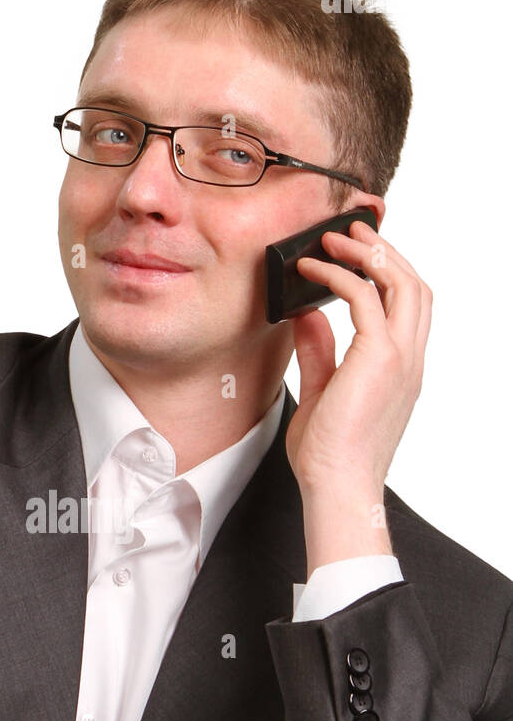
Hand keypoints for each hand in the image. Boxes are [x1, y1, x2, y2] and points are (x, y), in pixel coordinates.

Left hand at [285, 219, 431, 569]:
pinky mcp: (379, 358)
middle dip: (384, 250)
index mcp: (402, 369)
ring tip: (333, 238)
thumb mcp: (321, 391)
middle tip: (348, 232)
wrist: (336, 488)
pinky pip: (365, 297)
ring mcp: (400, 357)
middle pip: (415, 284)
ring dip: (367, 252)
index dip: (390, 271)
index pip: (410, 306)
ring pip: (402, 281)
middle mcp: (409, 359)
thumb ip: (319, 350)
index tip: (359, 253)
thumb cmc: (327, 456)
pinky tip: (311, 270)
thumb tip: (306, 313)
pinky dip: (339, 275)